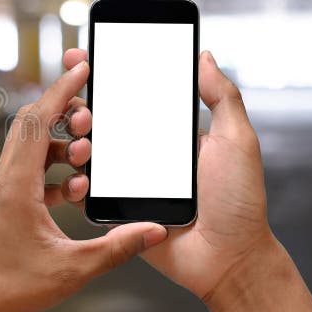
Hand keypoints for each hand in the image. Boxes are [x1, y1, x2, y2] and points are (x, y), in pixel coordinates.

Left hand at [0, 60, 167, 311]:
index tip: (82, 66)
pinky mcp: (1, 203)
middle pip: (33, 125)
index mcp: (16, 184)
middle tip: (93, 113)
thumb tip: (152, 231)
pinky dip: (52, 170)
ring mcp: (0, 190)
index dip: (63, 89)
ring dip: (61, 146)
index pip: (40, 120)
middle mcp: (4, 179)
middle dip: (65, 110)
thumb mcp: (71, 268)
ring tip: (88, 159)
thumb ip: (115, 248)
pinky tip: (73, 190)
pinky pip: (28, 171)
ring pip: (30, 148)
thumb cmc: (7, 286)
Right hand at [62, 49, 311, 311]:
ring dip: (74, 139)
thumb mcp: (237, 140)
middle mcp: (140, 152)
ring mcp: (123, 180)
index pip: (129, 94)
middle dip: (79, 105)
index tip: (83, 54)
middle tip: (82, 108)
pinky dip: (75, 179)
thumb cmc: (238, 201)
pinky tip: (80, 173)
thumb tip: (204, 55)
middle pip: (98, 119)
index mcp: (165, 131)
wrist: (228, 257)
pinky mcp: (113, 207)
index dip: (104, 73)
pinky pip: (84, 189)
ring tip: (82, 139)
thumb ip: (222, 96)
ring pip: (83, 151)